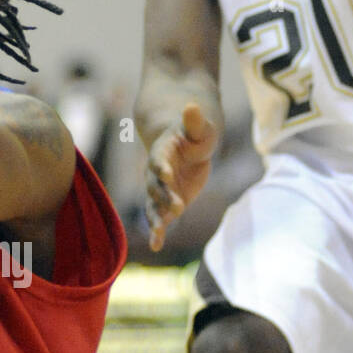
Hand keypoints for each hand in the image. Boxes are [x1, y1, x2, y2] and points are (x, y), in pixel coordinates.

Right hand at [145, 102, 218, 250]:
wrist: (185, 145)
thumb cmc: (194, 133)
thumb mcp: (199, 126)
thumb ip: (194, 121)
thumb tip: (192, 106)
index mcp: (162, 151)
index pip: (159, 159)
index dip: (161, 166)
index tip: (166, 174)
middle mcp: (156, 172)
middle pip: (156, 186)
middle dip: (164, 197)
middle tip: (176, 207)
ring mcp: (159, 189)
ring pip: (153, 206)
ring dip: (156, 220)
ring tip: (158, 236)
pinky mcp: (166, 202)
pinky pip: (159, 218)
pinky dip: (158, 231)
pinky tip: (157, 246)